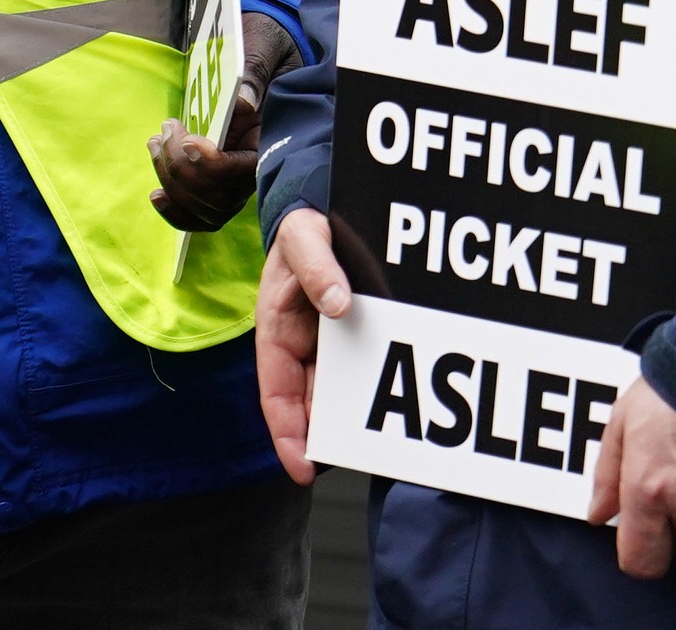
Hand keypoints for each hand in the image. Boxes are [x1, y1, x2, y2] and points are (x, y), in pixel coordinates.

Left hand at [148, 13, 298, 231]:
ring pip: (207, 207)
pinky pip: (202, 210)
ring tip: (155, 144)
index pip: (245, 172)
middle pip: (220, 196)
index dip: (213, 165)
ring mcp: (238, 176)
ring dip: (172, 181)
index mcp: (275, 136)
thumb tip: (242, 102)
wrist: (262, 49)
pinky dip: (177, 210)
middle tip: (164, 131)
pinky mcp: (219, 178)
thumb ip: (254, 72)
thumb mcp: (263, 48)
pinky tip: (157, 196)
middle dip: (183, 170)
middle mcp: (258, 164)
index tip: (189, 139)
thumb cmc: (265, 45)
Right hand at [255, 206, 351, 481]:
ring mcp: (330, 346)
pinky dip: (376, 395)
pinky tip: (399, 412)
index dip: (287, 435)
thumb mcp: (303, 239)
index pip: (276, 395)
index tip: (304, 468)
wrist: (326, 208)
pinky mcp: (358, 339)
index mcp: (276, 330)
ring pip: (338, 395)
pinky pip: (364, 374)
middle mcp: (302, 346)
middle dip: (325, 439)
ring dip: (352, 422)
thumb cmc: (304, 224)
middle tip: (351, 464)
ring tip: (377, 450)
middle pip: (309, 406)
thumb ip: (316, 266)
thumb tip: (337, 305)